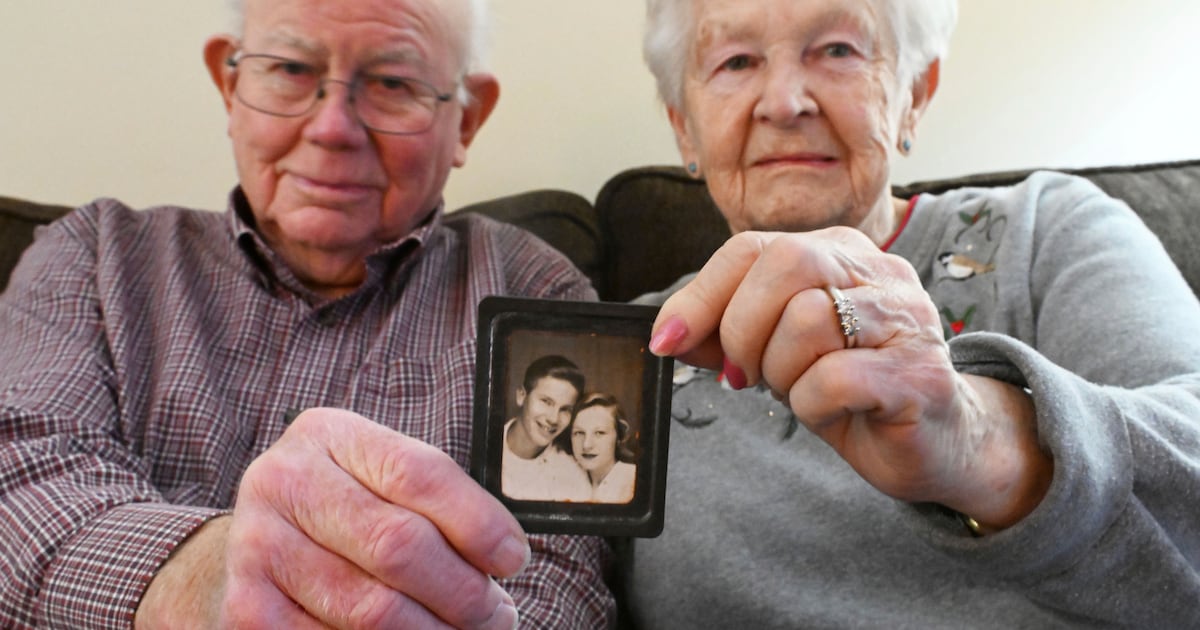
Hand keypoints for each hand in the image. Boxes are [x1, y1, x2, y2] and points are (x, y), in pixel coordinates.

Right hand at [137, 407, 526, 628]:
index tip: (513, 559)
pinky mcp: (246, 609)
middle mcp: (285, 480)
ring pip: (372, 609)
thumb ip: (438, 505)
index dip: (477, 522)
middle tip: (495, 614)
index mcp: (330, 434)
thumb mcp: (383, 483)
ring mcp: (258, 546)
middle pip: (398, 545)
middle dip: (464, 592)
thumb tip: (505, 556)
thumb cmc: (346, 515)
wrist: (259, 552)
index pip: (419, 473)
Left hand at [648, 228, 1050, 530]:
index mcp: (839, 252)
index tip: (668, 340)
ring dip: (781, 372)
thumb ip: (726, 334)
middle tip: (746, 375)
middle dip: (742, 329)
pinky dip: (811, 403)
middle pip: (784, 265)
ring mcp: (905, 317)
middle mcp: (878, 271)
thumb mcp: (776, 353)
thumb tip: (667, 331)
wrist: (933, 443)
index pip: (751, 248)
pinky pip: (834, 377)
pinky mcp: (918, 372)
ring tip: (799, 390)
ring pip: (807, 319)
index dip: (700, 295)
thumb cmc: (850, 391)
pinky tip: (829, 410)